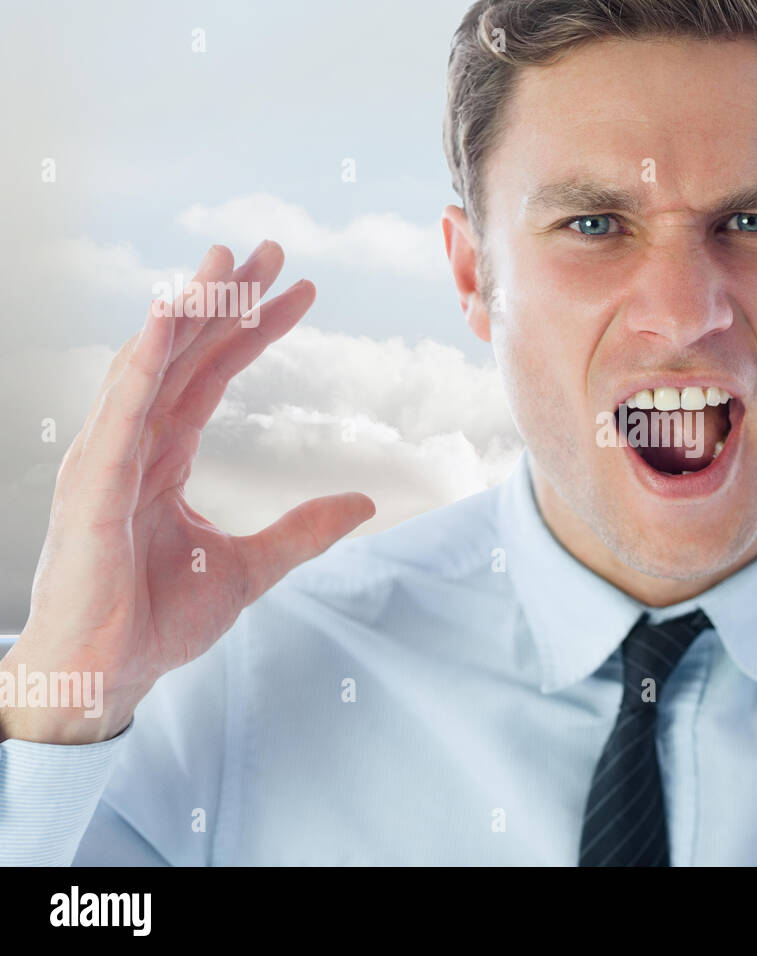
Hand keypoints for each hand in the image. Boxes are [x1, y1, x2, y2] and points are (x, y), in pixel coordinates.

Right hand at [0, 243, 374, 744]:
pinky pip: (122, 408)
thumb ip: (302, 529)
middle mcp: (132, 445)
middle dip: (228, 298)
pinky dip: (146, 358)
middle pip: (186, 353)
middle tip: (273, 249)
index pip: (213, 374)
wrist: (103, 678)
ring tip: (227, 259)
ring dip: (189, 308)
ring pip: (152, 363)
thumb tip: (360, 501)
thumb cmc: (154, 622)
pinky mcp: (93, 483)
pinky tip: (172, 315)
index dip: (255, 329)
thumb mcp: (251, 568)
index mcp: (162, 457)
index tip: (301, 292)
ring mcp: (106, 458)